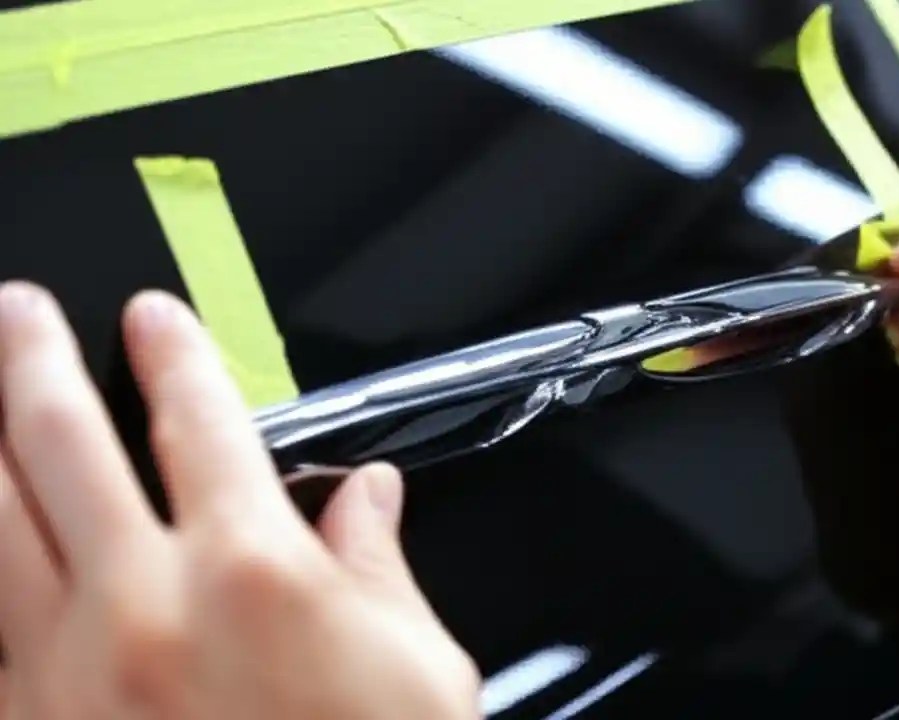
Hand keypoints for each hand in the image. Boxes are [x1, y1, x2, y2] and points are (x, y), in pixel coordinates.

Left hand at [0, 284, 479, 717]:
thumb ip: (381, 566)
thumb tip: (371, 498)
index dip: (174, 351)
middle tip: (21, 312)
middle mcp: (144, 604)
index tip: (153, 320)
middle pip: (62, 440)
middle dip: (33, 356)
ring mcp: (67, 669)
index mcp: (254, 571)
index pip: (201, 418)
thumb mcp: (417, 669)